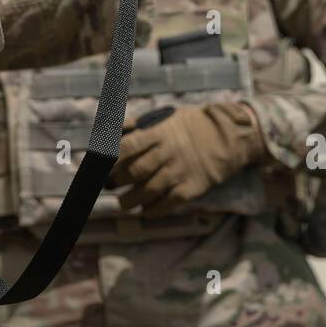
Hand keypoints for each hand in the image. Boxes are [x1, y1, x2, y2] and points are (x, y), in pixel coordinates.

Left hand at [109, 102, 264, 217]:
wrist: (226, 136)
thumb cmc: (188, 125)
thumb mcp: (164, 117)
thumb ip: (137, 126)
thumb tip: (109, 133)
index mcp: (158, 133)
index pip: (127, 147)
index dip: (109, 159)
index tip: (99, 167)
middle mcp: (168, 153)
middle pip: (135, 172)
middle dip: (118, 181)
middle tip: (110, 185)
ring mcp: (180, 171)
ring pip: (148, 191)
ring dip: (131, 200)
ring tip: (124, 202)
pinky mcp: (192, 188)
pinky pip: (168, 203)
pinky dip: (153, 209)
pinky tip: (146, 209)